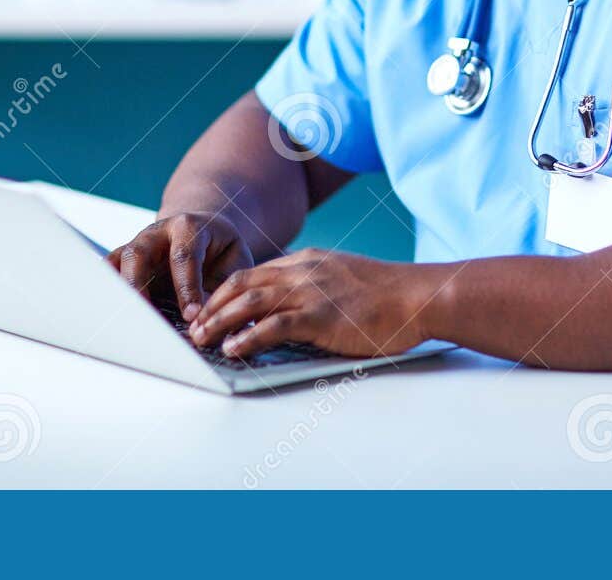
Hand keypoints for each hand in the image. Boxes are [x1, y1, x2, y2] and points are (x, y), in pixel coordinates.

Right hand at [106, 212, 253, 323]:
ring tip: (126, 322)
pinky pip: (108, 272)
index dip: (186, 287)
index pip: (183, 256)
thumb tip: (209, 322)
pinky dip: (107, 291)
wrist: (205, 232)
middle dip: (140, 286)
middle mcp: (157, 233)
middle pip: (138, 254)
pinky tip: (111, 315)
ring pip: (117, 263)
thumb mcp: (233, 263)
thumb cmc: (221, 251)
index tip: (192, 315)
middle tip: (147, 319)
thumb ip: (222, 288)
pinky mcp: (124, 260)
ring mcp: (137, 245)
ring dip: (120, 293)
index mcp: (189, 227)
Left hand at [189, 248, 442, 358]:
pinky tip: (234, 348)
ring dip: (220, 320)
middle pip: (243, 283)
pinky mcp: (321, 316)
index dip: (226, 291)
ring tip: (202, 339)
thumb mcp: (344, 280)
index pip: (255, 273)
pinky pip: (275, 325)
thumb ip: (316, 289)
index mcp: (309, 262)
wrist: (418, 296)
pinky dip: (248, 337)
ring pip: (251, 301)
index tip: (209, 309)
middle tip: (194, 326)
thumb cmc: (388, 295)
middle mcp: (304, 272)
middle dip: (213, 305)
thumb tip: (292, 312)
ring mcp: (312, 292)